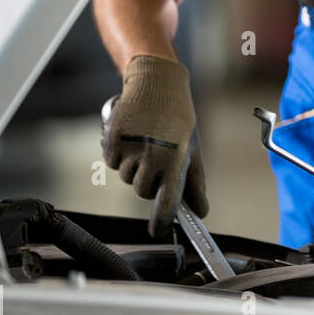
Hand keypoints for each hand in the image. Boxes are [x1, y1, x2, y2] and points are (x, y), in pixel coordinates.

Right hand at [101, 54, 207, 235]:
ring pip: (125, 177)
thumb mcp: (192, 149)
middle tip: (156, 159)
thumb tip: (202, 212)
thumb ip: (195, 183)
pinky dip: (119, 154)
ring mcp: (130, 149)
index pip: (166, 200)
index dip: (161, 220)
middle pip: (141, 191)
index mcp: (175, 160)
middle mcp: (151, 157)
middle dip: (148, 182)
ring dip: (133, 166)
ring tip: (146, 141)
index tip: (158, 231)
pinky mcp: (111, 141)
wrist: (155, 83)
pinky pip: (111, 161)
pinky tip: (132, 135)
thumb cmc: (178, 118)